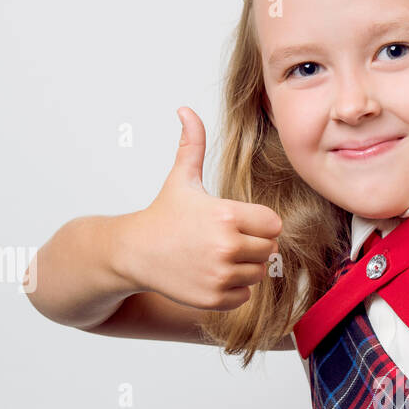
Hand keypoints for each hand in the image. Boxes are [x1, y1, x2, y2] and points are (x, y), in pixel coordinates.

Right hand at [116, 107, 283, 310]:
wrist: (134, 252)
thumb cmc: (163, 214)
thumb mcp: (182, 178)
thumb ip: (192, 145)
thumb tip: (186, 110)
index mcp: (227, 215)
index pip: (274, 224)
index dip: (259, 223)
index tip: (239, 222)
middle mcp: (226, 246)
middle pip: (269, 249)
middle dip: (253, 245)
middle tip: (226, 240)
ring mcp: (220, 274)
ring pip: (258, 273)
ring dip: (244, 267)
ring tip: (218, 257)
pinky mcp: (214, 298)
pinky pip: (244, 295)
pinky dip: (233, 289)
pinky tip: (211, 274)